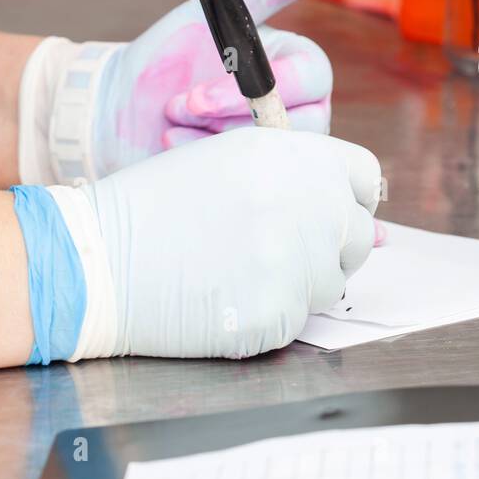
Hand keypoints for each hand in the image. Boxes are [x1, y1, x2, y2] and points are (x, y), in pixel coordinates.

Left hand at [19, 0, 341, 182]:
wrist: (114, 113)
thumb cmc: (164, 58)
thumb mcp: (214, 13)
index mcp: (295, 62)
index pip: (313, 76)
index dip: (260, 87)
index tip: (200, 92)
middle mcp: (299, 105)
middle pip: (303, 121)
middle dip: (231, 117)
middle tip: (179, 107)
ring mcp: (280, 145)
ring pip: (281, 153)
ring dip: (217, 140)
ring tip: (175, 126)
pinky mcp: (258, 178)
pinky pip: (259, 179)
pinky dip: (210, 164)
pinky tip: (180, 150)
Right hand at [21, 127, 381, 361]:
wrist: (98, 259)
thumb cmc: (160, 205)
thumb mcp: (233, 161)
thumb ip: (306, 181)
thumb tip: (380, 233)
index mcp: (299, 158)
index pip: (365, 179)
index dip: (344, 197)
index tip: (323, 212)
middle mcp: (309, 205)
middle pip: (356, 235)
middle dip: (325, 245)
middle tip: (269, 246)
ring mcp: (297, 263)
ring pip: (330, 283)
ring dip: (296, 282)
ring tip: (236, 267)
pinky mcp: (279, 315)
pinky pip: (296, 319)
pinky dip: (267, 314)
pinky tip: (223, 295)